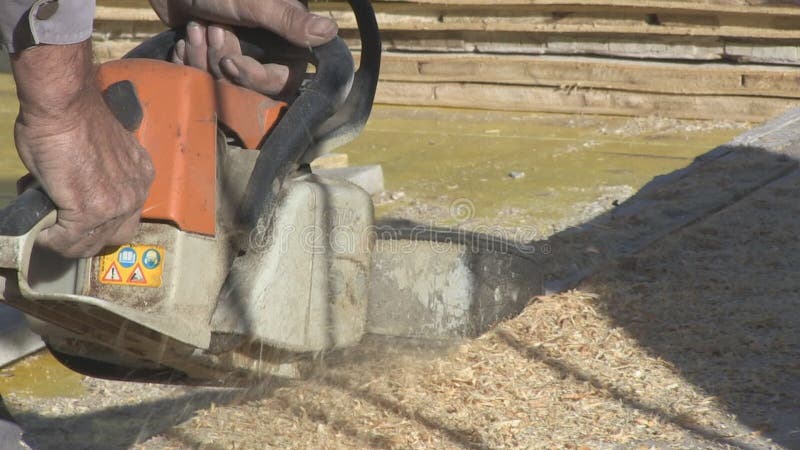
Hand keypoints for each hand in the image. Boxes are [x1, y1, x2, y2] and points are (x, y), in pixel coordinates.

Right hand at [12, 42, 154, 257]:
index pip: (127, 216)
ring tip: (46, 228)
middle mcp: (135, 193)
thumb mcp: (100, 154)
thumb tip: (74, 194)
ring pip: (91, 244)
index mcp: (140, 176)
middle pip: (115, 236)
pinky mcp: (89, 212)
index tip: (76, 216)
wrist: (65, 106)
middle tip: (63, 228)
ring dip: (65, 240)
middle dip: (88, 237)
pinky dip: (50, 239)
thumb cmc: (73, 119)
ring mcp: (115, 205)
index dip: (100, 222)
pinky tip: (39, 231)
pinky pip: (68, 241)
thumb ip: (97, 177)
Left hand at [149, 0, 338, 94]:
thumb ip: (290, 20)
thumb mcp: (254, 2)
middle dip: (224, 64)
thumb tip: (330, 31)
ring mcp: (241, 58)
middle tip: (210, 32)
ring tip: (195, 29)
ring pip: (226, 85)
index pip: (282, 81)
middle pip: (253, 88)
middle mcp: (269, 53)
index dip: (255, 78)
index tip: (231, 62)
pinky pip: (206, 81)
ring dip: (203, 59)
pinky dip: (191, 63)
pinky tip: (184, 41)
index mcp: (287, 39)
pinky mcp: (215, 61)